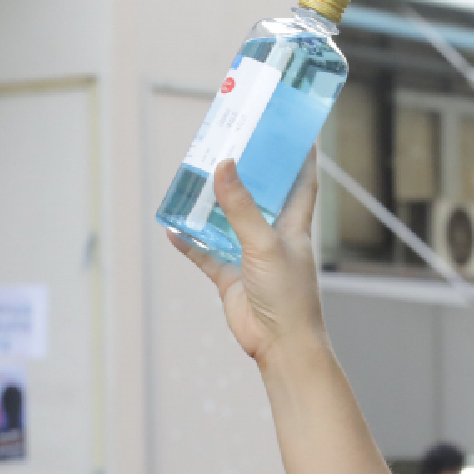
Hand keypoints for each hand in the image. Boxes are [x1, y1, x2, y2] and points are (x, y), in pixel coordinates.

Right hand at [170, 156, 327, 367]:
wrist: (280, 345)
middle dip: (247, 172)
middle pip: (260, 195)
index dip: (299, 155)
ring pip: (228, 222)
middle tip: (229, 143)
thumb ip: (242, 208)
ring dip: (212, 205)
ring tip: (196, 177)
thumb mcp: (264, 245)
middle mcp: (272, 236)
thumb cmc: (288, 296)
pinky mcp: (231, 277)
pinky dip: (190, 242)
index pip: (301, 181)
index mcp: (294, 225)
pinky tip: (173, 228)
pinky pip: (206, 254)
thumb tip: (224, 166)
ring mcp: (250, 256)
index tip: (292, 128)